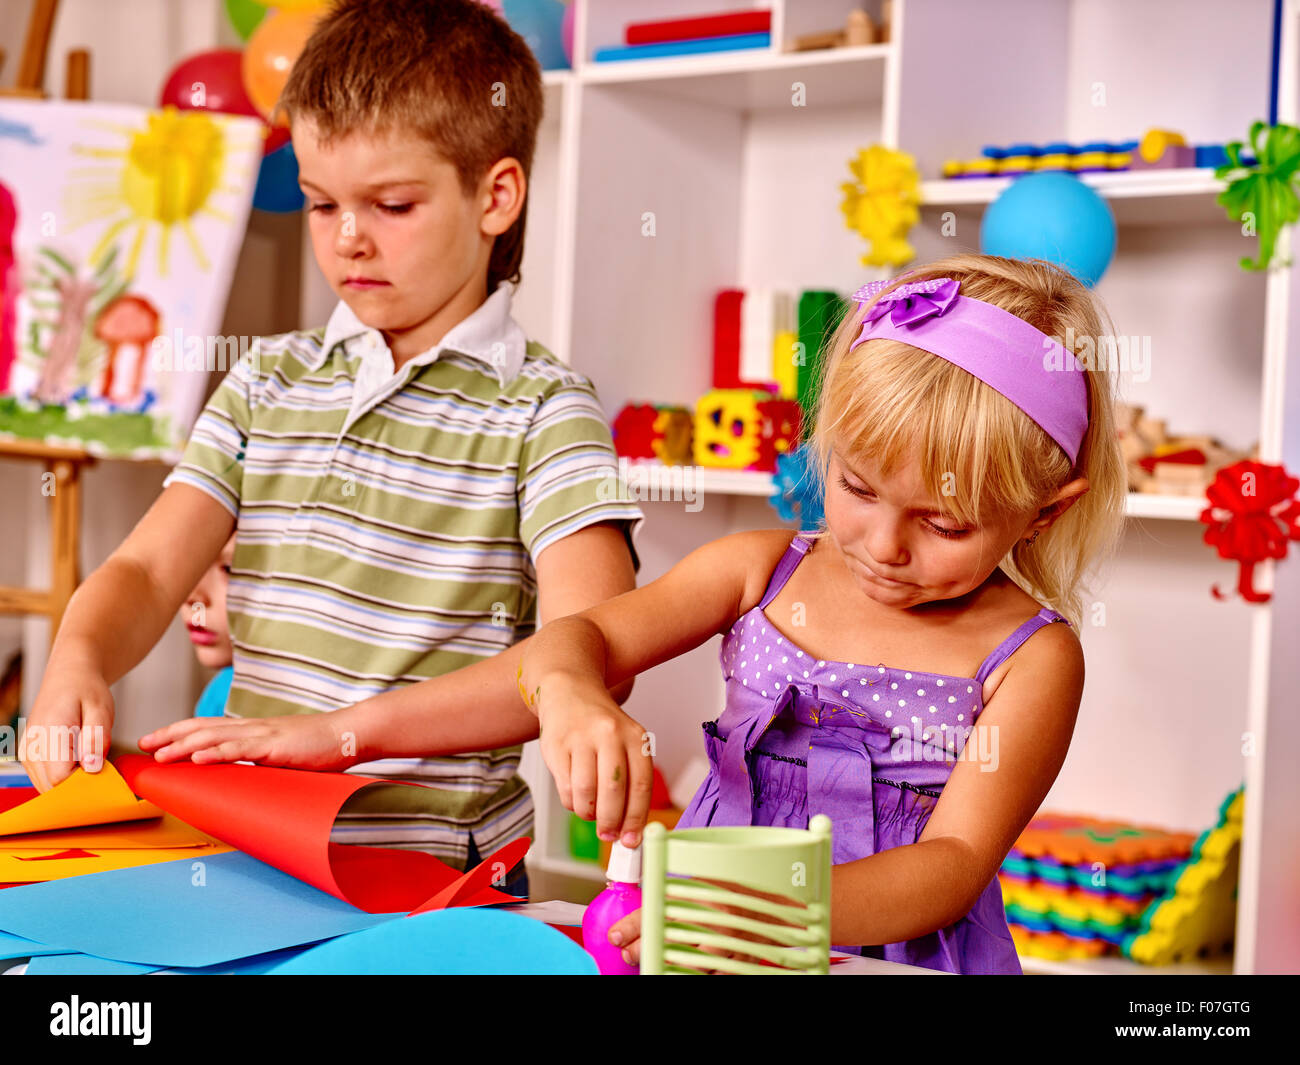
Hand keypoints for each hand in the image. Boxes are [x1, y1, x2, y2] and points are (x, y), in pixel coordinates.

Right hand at [22, 654, 113, 791]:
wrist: (68, 677)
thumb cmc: (86, 690)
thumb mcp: (100, 710)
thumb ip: (96, 739)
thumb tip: (91, 767)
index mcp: (48, 732)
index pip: (60, 777)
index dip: (84, 784)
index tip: (105, 777)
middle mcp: (32, 746)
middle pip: (52, 787)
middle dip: (79, 787)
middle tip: (102, 771)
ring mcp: (27, 753)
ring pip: (47, 787)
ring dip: (71, 783)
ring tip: (90, 762)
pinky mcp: (30, 757)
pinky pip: (46, 779)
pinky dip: (63, 778)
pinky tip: (79, 763)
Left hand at [139, 713, 354, 769]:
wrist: (350, 734)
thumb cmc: (321, 748)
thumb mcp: (283, 754)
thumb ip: (261, 762)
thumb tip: (242, 778)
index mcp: (253, 730)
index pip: (207, 727)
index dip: (178, 732)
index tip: (153, 741)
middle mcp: (252, 728)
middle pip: (202, 728)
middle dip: (169, 736)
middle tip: (142, 745)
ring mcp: (263, 735)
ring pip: (215, 737)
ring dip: (183, 746)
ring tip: (160, 755)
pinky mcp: (276, 746)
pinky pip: (241, 749)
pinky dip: (216, 752)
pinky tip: (197, 758)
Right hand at [533, 672, 653, 846]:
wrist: (569, 691)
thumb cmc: (601, 728)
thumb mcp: (625, 743)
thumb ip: (630, 781)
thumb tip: (629, 829)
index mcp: (636, 737)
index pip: (641, 785)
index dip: (637, 818)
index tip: (632, 840)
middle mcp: (610, 734)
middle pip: (614, 792)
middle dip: (611, 822)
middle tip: (609, 835)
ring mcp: (581, 738)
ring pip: (586, 793)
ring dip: (589, 813)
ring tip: (591, 813)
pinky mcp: (556, 745)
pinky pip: (565, 788)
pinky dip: (572, 802)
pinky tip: (577, 797)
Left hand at [612, 880, 806, 973]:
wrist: (786, 895)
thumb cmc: (743, 881)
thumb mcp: (708, 875)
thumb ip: (680, 886)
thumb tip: (645, 892)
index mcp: (711, 893)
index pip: (662, 910)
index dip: (635, 926)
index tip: (616, 935)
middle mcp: (722, 922)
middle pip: (670, 943)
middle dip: (644, 951)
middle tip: (630, 953)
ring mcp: (735, 947)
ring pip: (690, 967)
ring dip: (665, 966)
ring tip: (651, 964)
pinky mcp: (745, 963)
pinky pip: (715, 976)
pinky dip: (693, 975)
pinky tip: (678, 971)